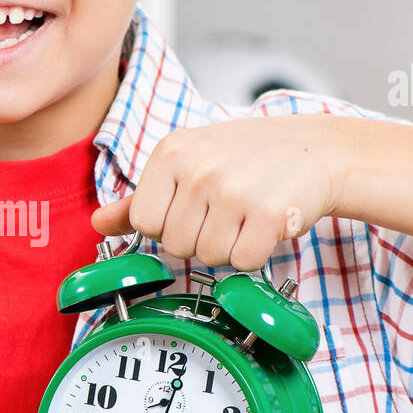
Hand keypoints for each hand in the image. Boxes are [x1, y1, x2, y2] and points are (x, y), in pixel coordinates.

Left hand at [91, 114, 346, 269]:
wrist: (315, 150)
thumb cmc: (246, 157)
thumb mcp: (187, 162)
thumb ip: (141, 197)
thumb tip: (97, 223)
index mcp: (171, 152)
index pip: (143, 222)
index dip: (167, 225)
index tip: (191, 208)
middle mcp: (199, 169)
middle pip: (174, 246)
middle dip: (199, 239)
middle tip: (226, 211)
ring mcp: (235, 191)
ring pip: (208, 257)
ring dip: (228, 248)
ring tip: (246, 216)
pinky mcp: (270, 215)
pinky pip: (243, 263)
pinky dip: (255, 254)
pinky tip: (265, 225)